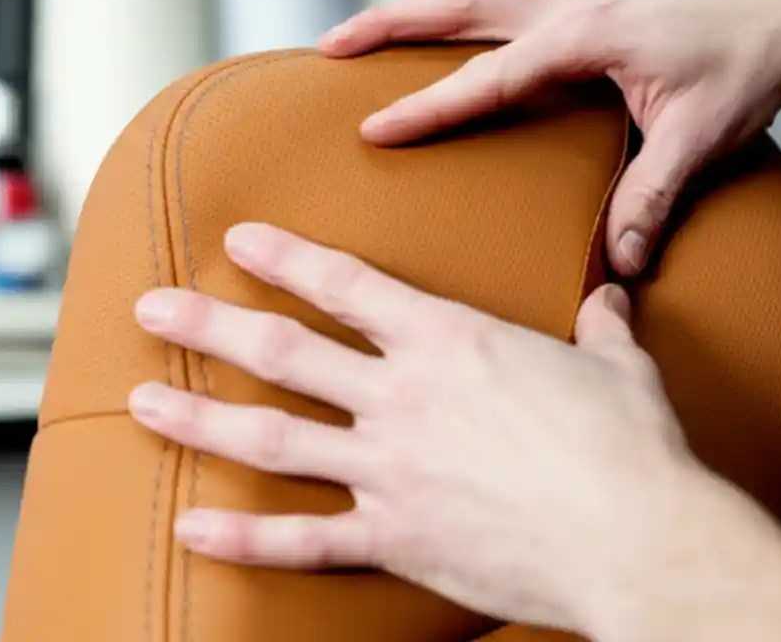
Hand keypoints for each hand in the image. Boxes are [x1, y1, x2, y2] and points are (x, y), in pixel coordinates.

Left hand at [127, 222, 780, 638]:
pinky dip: (244, 537)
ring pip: (272, 437)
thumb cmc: (633, 448)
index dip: (287, 258)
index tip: (240, 240)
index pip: (348, 284)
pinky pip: (303, 540)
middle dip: (209, 323)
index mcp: (451, 342)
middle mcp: (404, 397)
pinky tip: (192, 526)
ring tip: (141, 400)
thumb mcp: (620, 365)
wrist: (639, 535)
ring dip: (199, 416)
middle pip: (284, 352)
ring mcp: (391, 468)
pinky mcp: (396, 537)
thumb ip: (601, 325)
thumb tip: (614, 296)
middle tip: (151, 306)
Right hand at [318, 0, 780, 275]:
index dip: (429, 105)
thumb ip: (651, 198)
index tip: (376, 128)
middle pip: (456, 7)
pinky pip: (500, 3)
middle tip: (330, 50)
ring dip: (412, 15)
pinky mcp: (581, 5)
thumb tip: (617, 260)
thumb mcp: (700, 136)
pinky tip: (441, 42)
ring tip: (360, 39)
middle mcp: (569, 7)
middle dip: (387, 25)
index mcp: (587, 35)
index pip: (490, 76)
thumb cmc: (746, 61)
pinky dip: (455, 18)